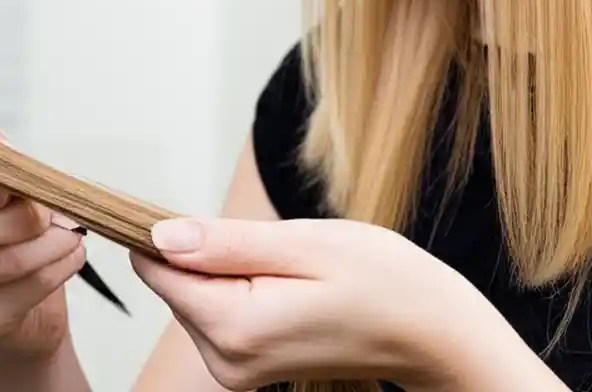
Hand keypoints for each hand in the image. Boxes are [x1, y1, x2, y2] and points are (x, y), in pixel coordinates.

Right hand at [0, 131, 85, 364]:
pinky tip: (68, 257)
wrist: (21, 312)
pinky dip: (58, 269)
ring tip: (71, 234)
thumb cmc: (9, 234)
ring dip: (50, 244)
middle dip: (16, 217)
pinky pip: (21, 290)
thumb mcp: (5, 192)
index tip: (10, 180)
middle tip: (50, 213)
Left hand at [131, 217, 538, 390]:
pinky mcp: (247, 368)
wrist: (435, 335)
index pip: (157, 269)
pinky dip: (243, 288)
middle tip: (277, 248)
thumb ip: (226, 242)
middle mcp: (225, 360)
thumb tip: (159, 235)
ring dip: (231, 269)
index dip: (172, 232)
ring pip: (197, 296)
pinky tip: (289, 286)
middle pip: (175, 283)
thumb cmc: (386, 283)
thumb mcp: (307, 243)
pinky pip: (220, 312)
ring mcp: (236, 370)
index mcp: (235, 327)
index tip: (218, 221)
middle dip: (212, 252)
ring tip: (291, 268)